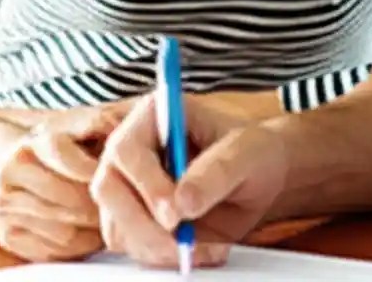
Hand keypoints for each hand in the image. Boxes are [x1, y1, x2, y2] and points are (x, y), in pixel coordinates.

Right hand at [0, 106, 124, 261]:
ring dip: (94, 230)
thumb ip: (100, 123)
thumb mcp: (81, 123)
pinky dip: (79, 246)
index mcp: (33, 143)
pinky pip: (53, 251)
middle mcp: (12, 174)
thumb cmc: (61, 145)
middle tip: (123, 205)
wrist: (11, 164)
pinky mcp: (8, 235)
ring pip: (65, 230)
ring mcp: (5, 207)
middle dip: (101, 206)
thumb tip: (117, 140)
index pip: (69, 160)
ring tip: (110, 218)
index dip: (98, 172)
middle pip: (70, 201)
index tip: (116, 176)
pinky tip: (91, 232)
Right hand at [91, 94, 287, 268]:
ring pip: (116, 224)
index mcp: (155, 115)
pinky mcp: (136, 217)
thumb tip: (182, 204)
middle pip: (109, 189)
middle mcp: (132, 150)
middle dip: (144, 225)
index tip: (175, 214)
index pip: (127, 149)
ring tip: (201, 248)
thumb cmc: (253, 150)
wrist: (262, 176)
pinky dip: (161, 257)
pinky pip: (131, 245)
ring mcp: (129, 185)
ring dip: (155, 247)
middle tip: (183, 245)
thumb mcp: (246, 154)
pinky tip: (196, 250)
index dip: (146, 183)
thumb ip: (216, 173)